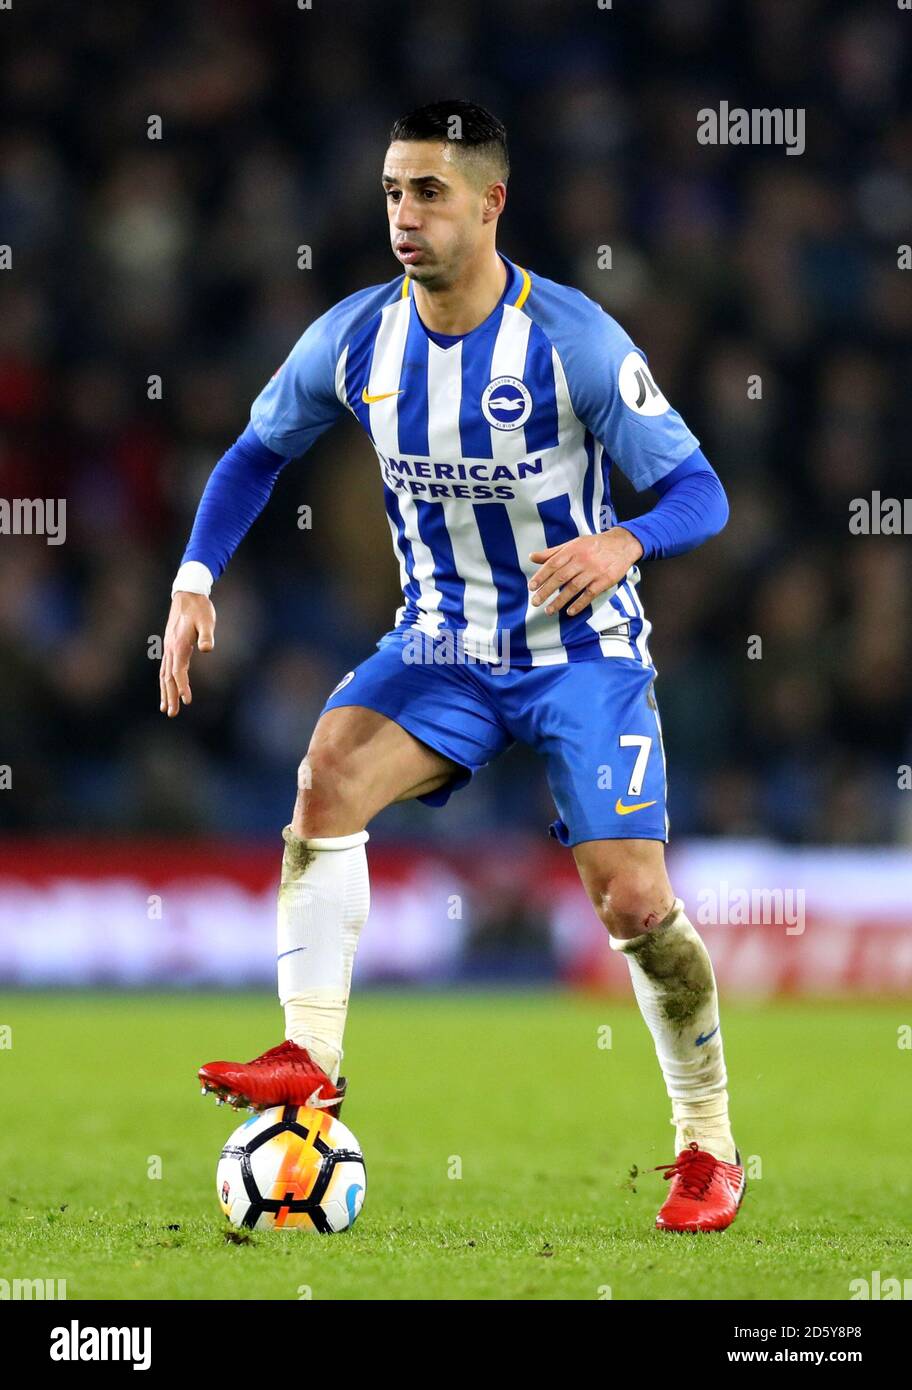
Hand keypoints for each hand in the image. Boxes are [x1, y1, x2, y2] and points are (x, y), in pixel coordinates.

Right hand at [159, 591, 215, 716]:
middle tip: (172, 713)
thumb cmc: (200, 608)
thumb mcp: (207, 620)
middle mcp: (171, 649)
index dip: (182, 686)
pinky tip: (167, 689)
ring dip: (165, 692)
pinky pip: (165, 668)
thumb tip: (206, 648)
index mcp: (179, 645)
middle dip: (170, 696)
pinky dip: (165, 681)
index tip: (187, 700)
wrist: (187, 594)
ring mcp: (168, 648)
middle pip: (168, 677)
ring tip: (166, 708)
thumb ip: (206, 635)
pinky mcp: (170, 647)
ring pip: (164, 675)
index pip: (179, 671)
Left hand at [528, 527, 643, 616]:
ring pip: (573, 588)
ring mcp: (594, 571)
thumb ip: (552, 552)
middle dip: (546, 591)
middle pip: (561, 577)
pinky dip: (579, 604)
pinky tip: (570, 612)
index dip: (541, 576)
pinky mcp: (604, 581)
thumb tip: (532, 557)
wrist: (622, 544)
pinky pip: (590, 594)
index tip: (531, 587)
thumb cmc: (594, 545)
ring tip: (549, 611)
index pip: (553, 564)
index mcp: (572, 550)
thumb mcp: (573, 544)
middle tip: (535, 602)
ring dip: (560, 601)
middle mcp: (582, 560)